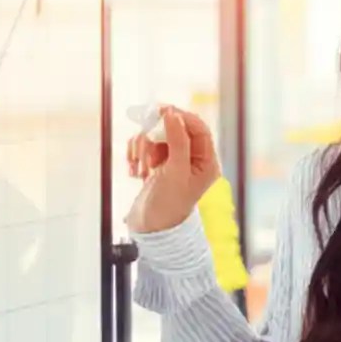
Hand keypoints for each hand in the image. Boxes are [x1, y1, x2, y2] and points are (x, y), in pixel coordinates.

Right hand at [124, 105, 220, 233]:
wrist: (149, 230)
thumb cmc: (168, 205)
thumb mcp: (175, 171)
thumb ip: (177, 140)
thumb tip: (173, 113)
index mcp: (206, 162)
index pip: (198, 128)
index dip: (180, 117)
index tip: (161, 111)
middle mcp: (192, 160)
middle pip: (174, 129)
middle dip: (155, 136)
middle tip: (144, 146)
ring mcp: (173, 162)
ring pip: (156, 137)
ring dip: (143, 148)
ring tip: (140, 168)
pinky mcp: (156, 165)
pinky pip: (144, 147)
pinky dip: (136, 155)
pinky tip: (134, 171)